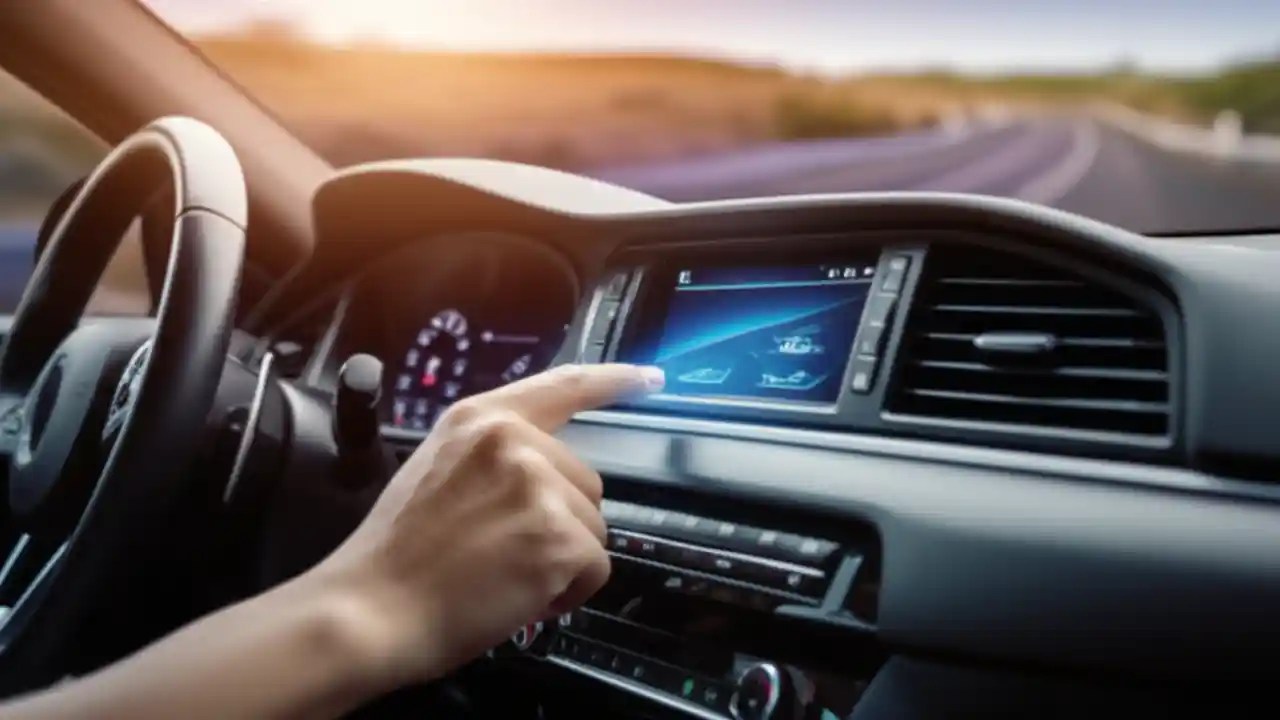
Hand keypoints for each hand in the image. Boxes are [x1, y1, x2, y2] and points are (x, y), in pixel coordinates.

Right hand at [307, 363, 663, 689]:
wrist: (370, 610)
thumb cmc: (395, 557)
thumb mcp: (437, 472)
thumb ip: (492, 457)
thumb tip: (544, 475)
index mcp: (480, 420)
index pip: (563, 387)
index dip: (614, 381)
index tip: (651, 378)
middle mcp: (513, 442)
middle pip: (585, 482)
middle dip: (558, 523)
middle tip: (501, 552)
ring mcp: (538, 487)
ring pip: (592, 529)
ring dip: (561, 560)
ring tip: (501, 574)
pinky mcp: (559, 537)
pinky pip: (594, 569)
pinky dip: (567, 593)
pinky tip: (519, 596)